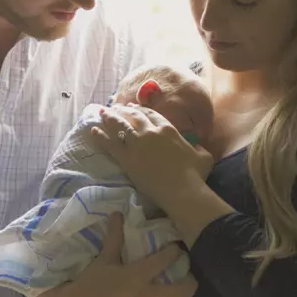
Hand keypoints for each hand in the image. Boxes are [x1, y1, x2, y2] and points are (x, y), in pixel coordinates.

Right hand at [28, 213, 196, 296]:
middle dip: (191, 284)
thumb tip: (118, 213)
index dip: (175, 251)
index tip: (177, 247)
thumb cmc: (91, 282)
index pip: (166, 260)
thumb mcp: (104, 257)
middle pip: (180, 294)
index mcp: (138, 276)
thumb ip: (114, 236)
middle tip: (190, 277)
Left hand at [91, 105, 214, 208]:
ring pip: (120, 127)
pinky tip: (93, 131)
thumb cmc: (195, 174)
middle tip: (114, 107)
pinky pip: (110, 144)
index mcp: (168, 129)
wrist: (182, 190)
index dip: (140, 109)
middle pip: (133, 117)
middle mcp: (150, 132)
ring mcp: (137, 144)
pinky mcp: (127, 159)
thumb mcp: (203, 156)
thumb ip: (198, 147)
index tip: (132, 107)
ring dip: (109, 118)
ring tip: (101, 112)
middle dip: (123, 110)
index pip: (151, 114)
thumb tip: (197, 145)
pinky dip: (101, 136)